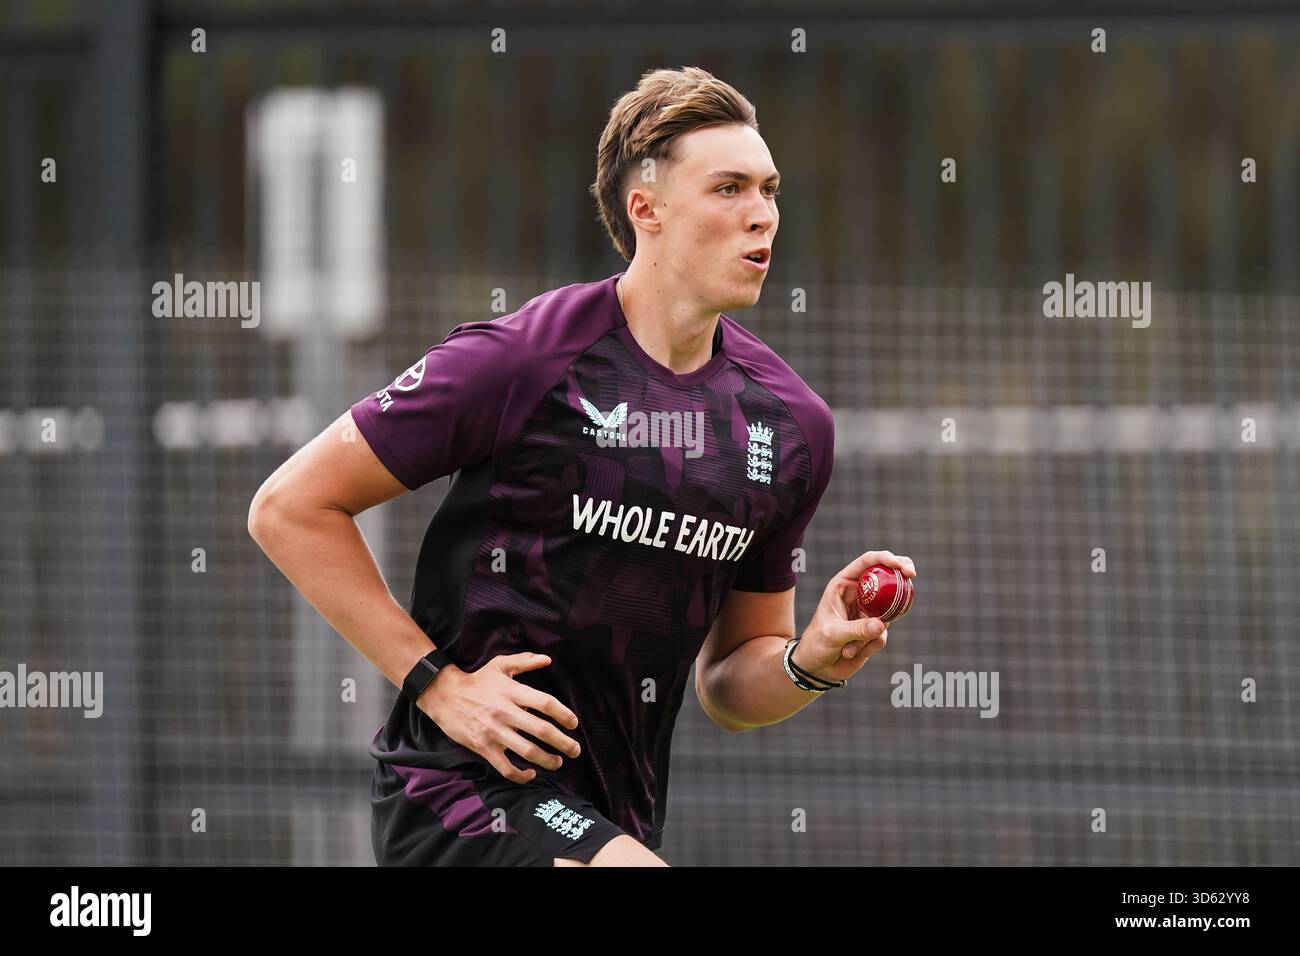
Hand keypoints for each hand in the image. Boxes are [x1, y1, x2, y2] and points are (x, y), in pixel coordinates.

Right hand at [417, 652, 581, 783]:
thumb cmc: (477, 681)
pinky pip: (505, 767)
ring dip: (548, 760)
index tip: (573, 723)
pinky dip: (520, 775)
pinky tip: (531, 773)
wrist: (444, 696)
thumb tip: (547, 659)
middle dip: (563, 742)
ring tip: (559, 762)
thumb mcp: (500, 665)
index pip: (545, 703)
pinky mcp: (483, 747)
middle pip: (541, 730)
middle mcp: (505, 712)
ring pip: (527, 751)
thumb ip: (525, 660)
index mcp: (512, 691)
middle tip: (576, 750)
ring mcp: (494, 731)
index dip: (563, 714)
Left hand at [794, 550, 916, 684]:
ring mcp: (870, 611)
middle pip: (887, 576)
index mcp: (843, 584)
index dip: (884, 558)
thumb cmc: (817, 643)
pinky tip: (850, 653)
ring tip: (847, 647)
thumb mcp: (833, 634)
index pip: (867, 562)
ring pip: (888, 613)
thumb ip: (857, 629)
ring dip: (869, 635)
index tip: (898, 564)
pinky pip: (882, 635)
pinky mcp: (875, 629)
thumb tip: (882, 625)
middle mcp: (859, 594)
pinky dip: (868, 647)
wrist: (818, 667)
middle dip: (901, 573)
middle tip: (911, 575)